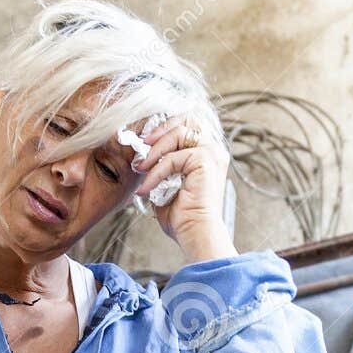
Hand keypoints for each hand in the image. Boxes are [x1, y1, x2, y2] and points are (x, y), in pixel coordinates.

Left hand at [131, 113, 236, 264]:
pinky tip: (146, 189)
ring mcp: (212, 152)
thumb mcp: (165, 184)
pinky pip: (173, 157)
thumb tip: (139, 155)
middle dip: (159, 129)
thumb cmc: (182, 216)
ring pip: (178, 132)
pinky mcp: (205, 160)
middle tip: (141, 146)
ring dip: (154, 150)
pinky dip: (155, 172)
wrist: (195, 234)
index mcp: (206, 152)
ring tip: (139, 167)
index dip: (163, 127)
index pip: (186, 123)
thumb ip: (159, 166)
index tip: (143, 142)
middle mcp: (213, 149)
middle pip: (186, 118)